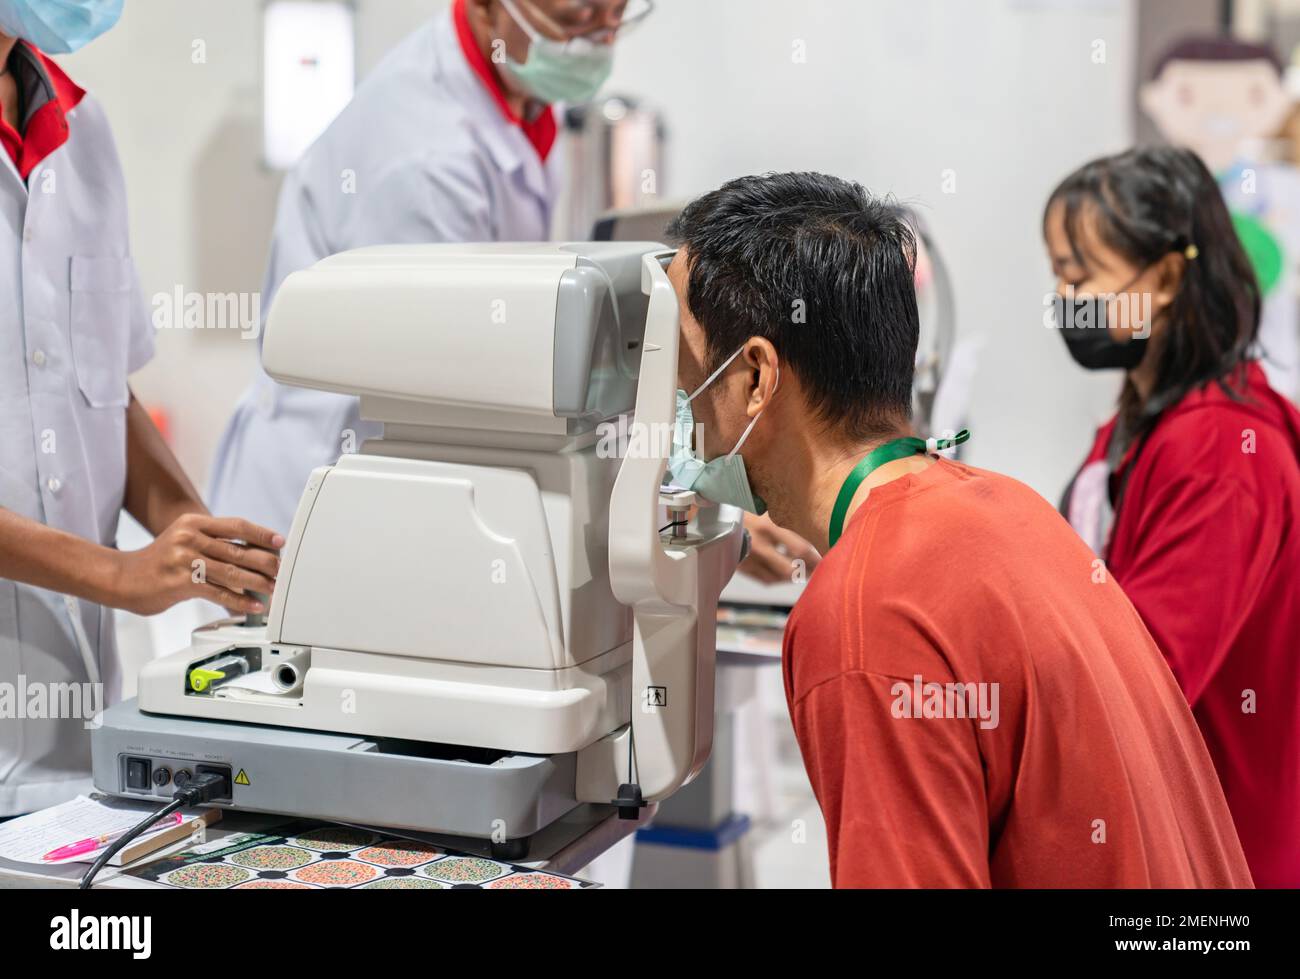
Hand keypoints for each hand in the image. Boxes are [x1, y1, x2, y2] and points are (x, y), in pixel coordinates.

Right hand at [109, 514, 283, 616]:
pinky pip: (219, 593)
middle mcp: (190, 537)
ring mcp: (184, 560)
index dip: (262, 534)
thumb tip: (252, 554)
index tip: (281, 542)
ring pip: (233, 572)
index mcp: (194, 523)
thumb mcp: (184, 540)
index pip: (237, 525)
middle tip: (282, 570)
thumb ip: (213, 543)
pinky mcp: (180, 583)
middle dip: (266, 562)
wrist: (121, 577)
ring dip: (258, 583)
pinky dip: (239, 600)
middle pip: (239, 549)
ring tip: (273, 589)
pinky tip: (253, 605)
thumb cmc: (159, 561)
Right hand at [739, 512, 819, 583]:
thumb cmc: (744, 510)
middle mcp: (759, 545)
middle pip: (791, 569)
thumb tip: (807, 538)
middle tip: (817, 571)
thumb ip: (784, 522)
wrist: (714, 518)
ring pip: (778, 577)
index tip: (824, 559)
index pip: (800, 549)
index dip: (815, 557)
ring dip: (793, 577)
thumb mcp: (765, 510)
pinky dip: (778, 579)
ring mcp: (749, 559)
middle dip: (807, 572)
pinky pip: (765, 579)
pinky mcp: (741, 567)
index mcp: (768, 526)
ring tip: (803, 573)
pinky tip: (784, 574)